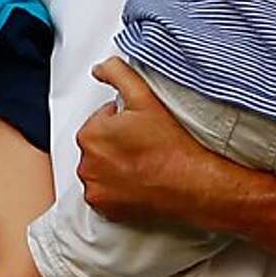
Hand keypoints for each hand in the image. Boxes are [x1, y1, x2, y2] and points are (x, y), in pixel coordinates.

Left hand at [76, 56, 211, 223]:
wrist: (189, 184)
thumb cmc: (169, 145)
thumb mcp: (143, 97)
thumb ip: (118, 73)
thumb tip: (100, 68)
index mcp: (91, 134)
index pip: (102, 120)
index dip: (123, 122)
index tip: (141, 129)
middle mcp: (86, 162)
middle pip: (99, 146)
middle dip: (116, 144)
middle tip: (144, 146)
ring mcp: (94, 187)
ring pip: (100, 169)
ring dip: (114, 166)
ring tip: (142, 164)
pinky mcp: (103, 208)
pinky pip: (103, 194)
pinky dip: (115, 189)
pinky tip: (136, 182)